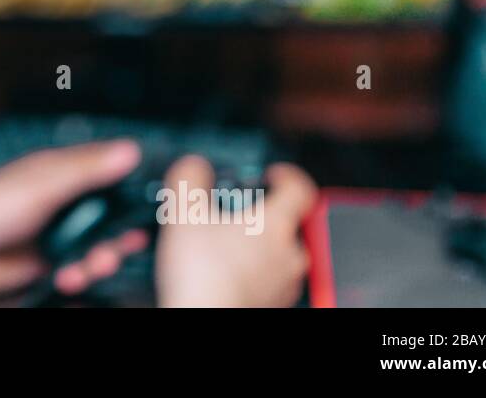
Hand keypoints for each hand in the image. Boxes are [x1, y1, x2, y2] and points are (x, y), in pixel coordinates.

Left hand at [0, 140, 146, 300]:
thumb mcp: (40, 185)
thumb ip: (87, 170)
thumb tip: (128, 150)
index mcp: (61, 172)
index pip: (112, 173)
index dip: (136, 188)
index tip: (157, 204)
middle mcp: (62, 201)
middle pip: (112, 216)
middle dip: (121, 234)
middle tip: (123, 244)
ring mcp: (55, 233)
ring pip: (99, 246)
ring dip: (99, 259)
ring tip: (88, 267)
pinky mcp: (47, 262)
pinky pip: (79, 269)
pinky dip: (80, 275)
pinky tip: (67, 278)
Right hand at [154, 155, 316, 306]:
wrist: (204, 320)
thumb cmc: (202, 276)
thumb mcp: (183, 215)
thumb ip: (189, 179)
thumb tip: (194, 166)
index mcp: (275, 225)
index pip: (301, 187)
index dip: (286, 175)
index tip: (271, 174)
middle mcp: (289, 254)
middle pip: (288, 222)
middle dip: (262, 214)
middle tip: (233, 214)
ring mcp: (285, 282)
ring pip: (279, 252)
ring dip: (258, 245)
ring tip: (224, 246)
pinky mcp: (275, 303)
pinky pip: (271, 278)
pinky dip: (254, 270)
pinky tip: (226, 272)